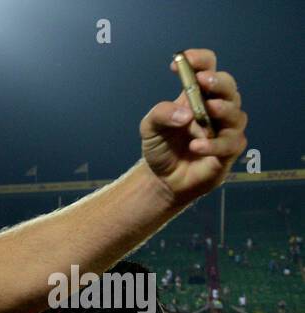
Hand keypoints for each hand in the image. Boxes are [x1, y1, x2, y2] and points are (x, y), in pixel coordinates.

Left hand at [140, 49, 246, 207]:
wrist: (163, 179)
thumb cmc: (161, 147)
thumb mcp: (150, 128)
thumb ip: (161, 114)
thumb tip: (185, 114)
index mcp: (197, 94)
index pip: (207, 67)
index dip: (199, 60)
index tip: (182, 61)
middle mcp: (216, 107)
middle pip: (228, 86)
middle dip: (218, 81)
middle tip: (203, 81)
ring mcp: (225, 128)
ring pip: (235, 113)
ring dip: (222, 109)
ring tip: (207, 110)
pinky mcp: (228, 151)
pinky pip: (229, 143)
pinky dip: (214, 143)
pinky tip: (196, 145)